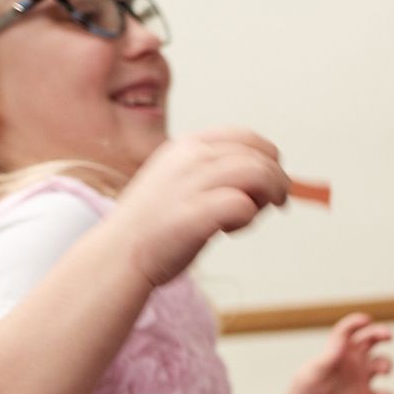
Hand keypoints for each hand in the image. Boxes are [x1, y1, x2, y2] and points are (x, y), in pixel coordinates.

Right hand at [110, 128, 292, 286]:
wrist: (118, 255)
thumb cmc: (156, 225)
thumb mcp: (181, 181)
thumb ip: (214, 173)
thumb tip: (265, 177)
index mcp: (187, 146)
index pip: (247, 138)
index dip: (268, 160)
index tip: (270, 184)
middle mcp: (190, 157)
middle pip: (260, 155)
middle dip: (276, 181)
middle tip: (271, 205)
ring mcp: (191, 183)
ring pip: (259, 173)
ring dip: (269, 195)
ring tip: (252, 216)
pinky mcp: (194, 214)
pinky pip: (243, 205)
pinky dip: (247, 218)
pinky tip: (229, 231)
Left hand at [281, 314, 393, 393]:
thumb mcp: (314, 375)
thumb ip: (330, 358)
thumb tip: (343, 341)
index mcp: (335, 353)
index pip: (347, 331)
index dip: (357, 322)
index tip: (366, 321)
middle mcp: (349, 364)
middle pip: (370, 340)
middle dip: (381, 334)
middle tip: (389, 336)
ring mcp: (358, 382)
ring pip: (380, 365)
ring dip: (386, 364)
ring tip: (383, 371)